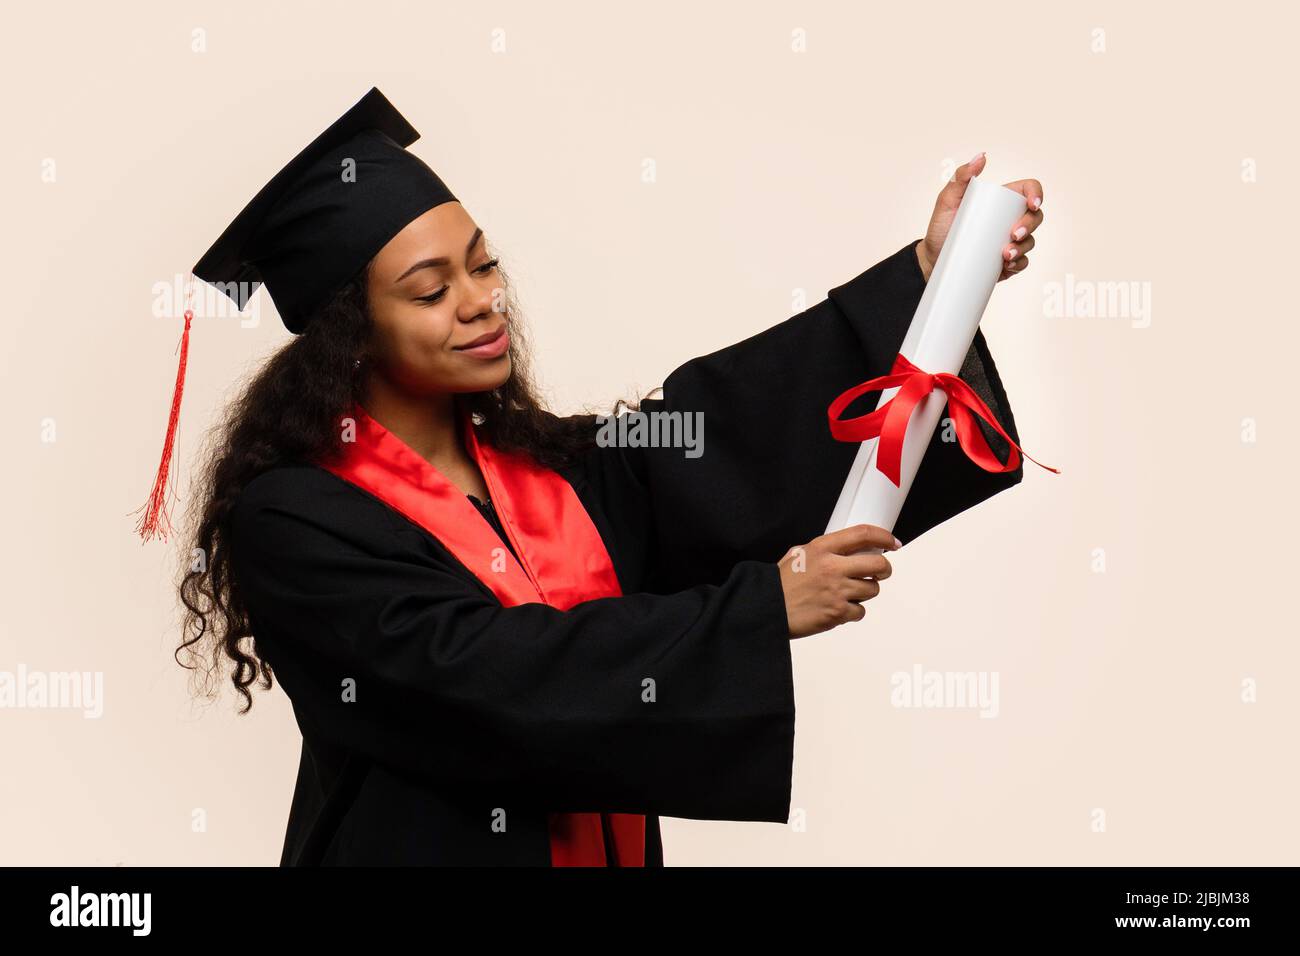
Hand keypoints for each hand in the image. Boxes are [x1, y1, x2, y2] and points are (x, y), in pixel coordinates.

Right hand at [777, 524, 899, 638]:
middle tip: (880, 572)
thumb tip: (848, 548)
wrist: (767, 609)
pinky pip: (861, 611)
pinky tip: (839, 608)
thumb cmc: (781, 583)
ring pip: (872, 590)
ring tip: (848, 593)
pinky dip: (853, 611)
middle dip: (884, 569)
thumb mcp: (798, 554)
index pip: (864, 534)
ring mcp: (837, 591)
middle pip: (879, 564)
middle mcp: (832, 567)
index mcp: (822, 548)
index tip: (892, 542)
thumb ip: (824, 550)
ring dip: (865, 592)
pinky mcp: (837, 613)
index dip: (884, 537)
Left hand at [915, 152, 1044, 282]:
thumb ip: (960, 176)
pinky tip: (1009, 265)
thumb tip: (981, 157)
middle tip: (1013, 234)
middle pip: (1035, 217)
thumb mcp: (947, 200)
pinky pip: (1022, 262)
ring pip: (1030, 241)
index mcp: (1002, 201)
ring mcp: (1010, 241)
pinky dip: (1019, 264)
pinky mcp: (1007, 261)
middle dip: (1030, 225)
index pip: (1028, 190)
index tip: (1032, 204)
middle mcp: (1010, 219)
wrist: (933, 259)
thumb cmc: (941, 227)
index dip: (1037, 194)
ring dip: (1024, 248)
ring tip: (1005, 256)